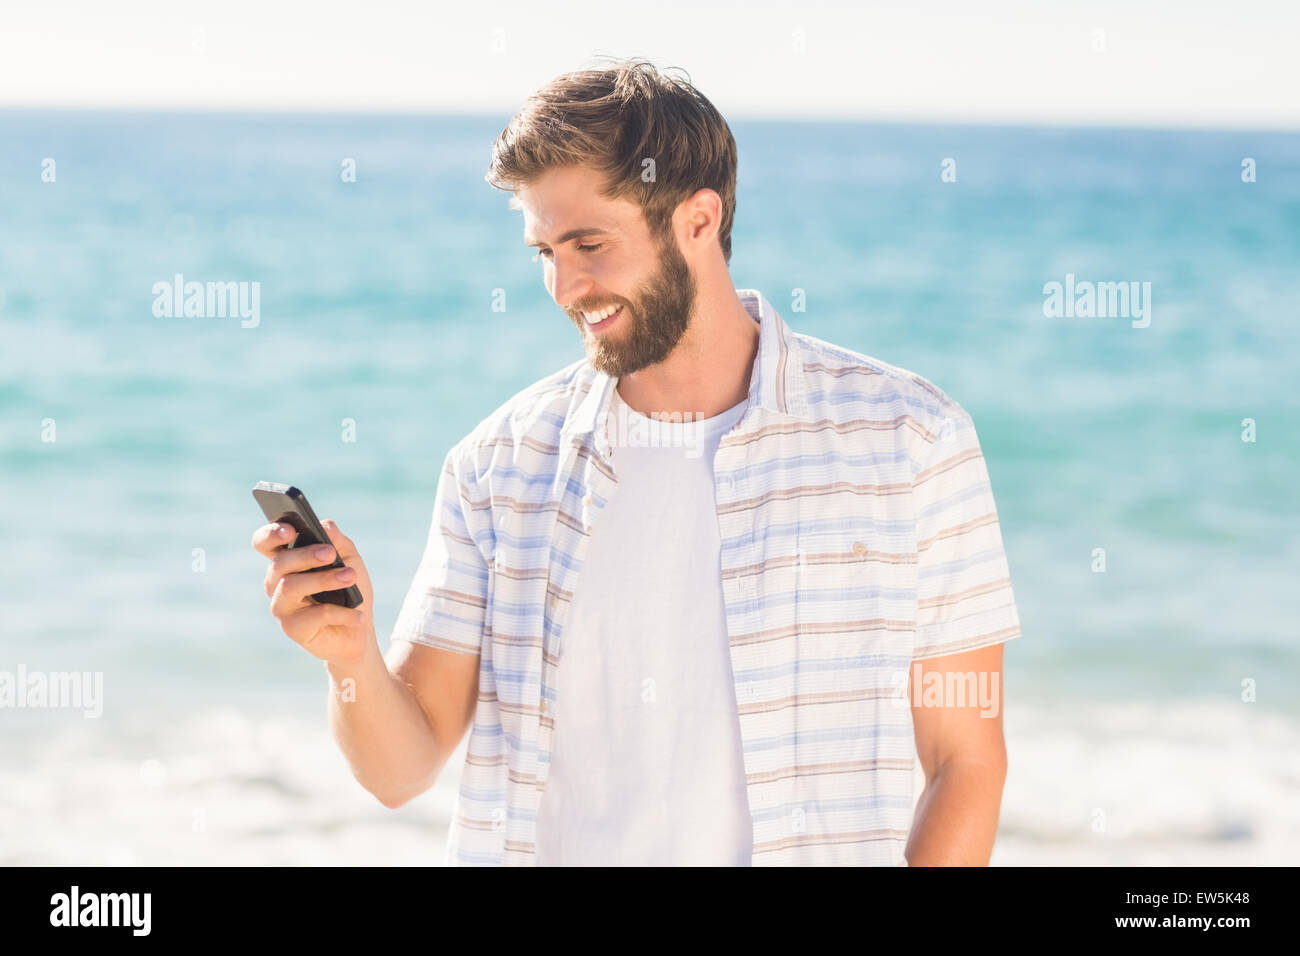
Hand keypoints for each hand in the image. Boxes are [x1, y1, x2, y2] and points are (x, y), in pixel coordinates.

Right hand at [253, 517, 376, 664]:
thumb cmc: (350, 591)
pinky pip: (313, 616)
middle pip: (279, 563)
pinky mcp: (292, 629)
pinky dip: (340, 612)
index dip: (271, 534)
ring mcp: (282, 607)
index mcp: (287, 562)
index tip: (290, 530)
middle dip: (306, 555)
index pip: (265, 543)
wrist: (359, 630)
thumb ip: (338, 541)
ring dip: (323, 580)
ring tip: (350, 577)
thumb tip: (325, 525)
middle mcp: (277, 583)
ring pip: (290, 586)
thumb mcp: (351, 560)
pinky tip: (358, 615)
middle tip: (330, 554)